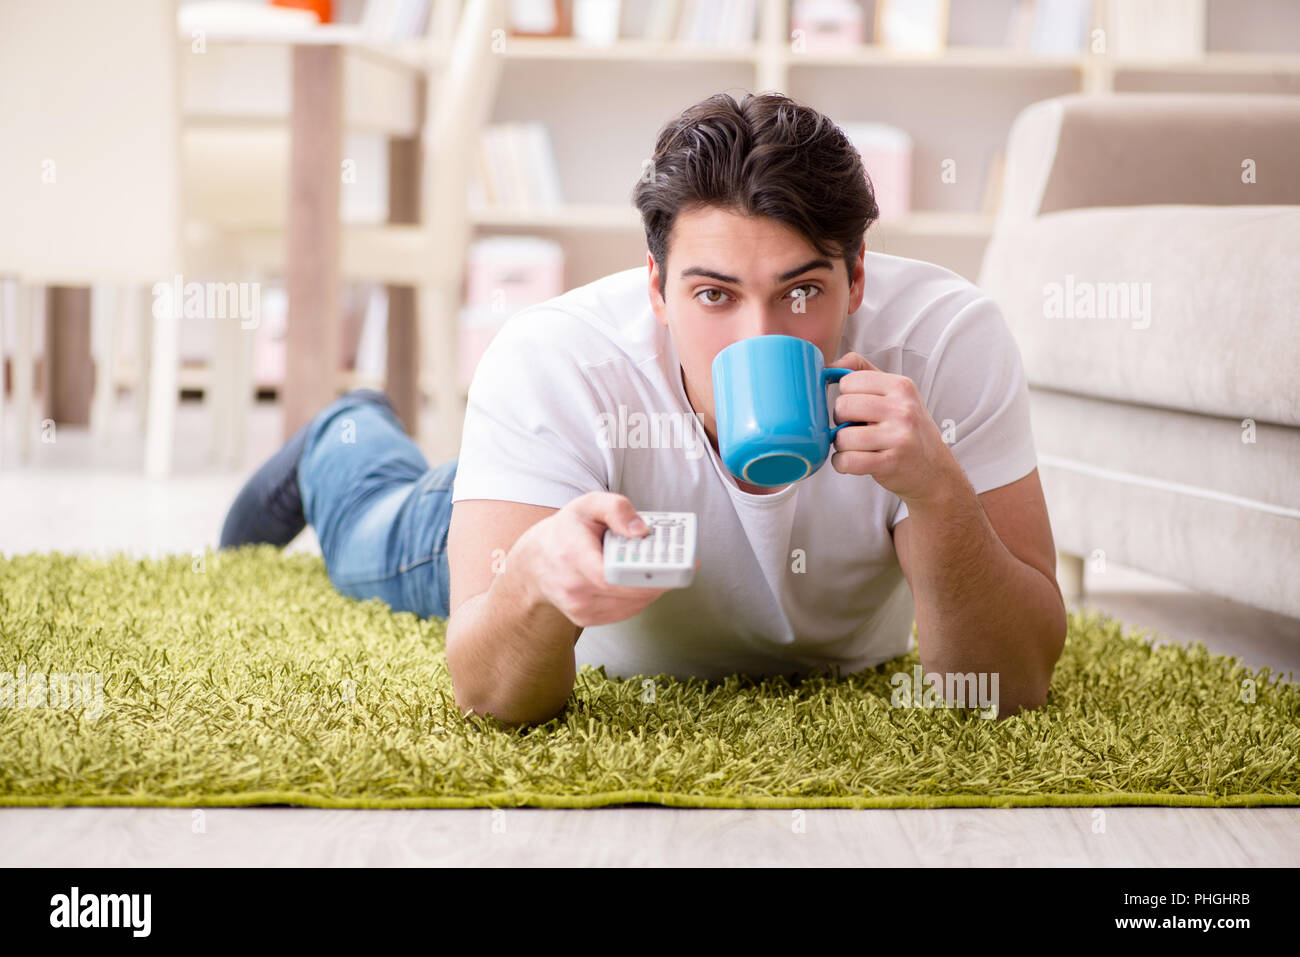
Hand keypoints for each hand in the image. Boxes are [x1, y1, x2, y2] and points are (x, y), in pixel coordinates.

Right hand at [514, 491, 686, 628]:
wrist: (535, 563)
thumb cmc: (566, 530)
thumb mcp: (587, 505)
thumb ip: (615, 508)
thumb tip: (642, 530)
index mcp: (572, 555)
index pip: (611, 575)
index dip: (644, 573)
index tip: (670, 563)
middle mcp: (572, 587)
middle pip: (627, 592)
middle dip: (658, 579)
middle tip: (682, 563)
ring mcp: (579, 607)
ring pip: (631, 605)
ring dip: (652, 589)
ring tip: (665, 569)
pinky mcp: (586, 619)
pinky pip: (624, 611)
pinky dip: (640, 598)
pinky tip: (645, 582)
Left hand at [827, 352, 960, 506]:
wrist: (935, 469)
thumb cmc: (909, 430)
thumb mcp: (896, 394)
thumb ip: (864, 372)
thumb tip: (829, 366)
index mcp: (901, 387)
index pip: (849, 381)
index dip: (845, 395)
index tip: (855, 407)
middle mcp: (902, 409)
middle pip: (842, 406)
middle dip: (840, 419)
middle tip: (853, 427)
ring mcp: (898, 437)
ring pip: (842, 436)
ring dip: (841, 445)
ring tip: (855, 446)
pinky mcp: (890, 463)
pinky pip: (847, 461)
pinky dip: (842, 463)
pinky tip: (852, 461)